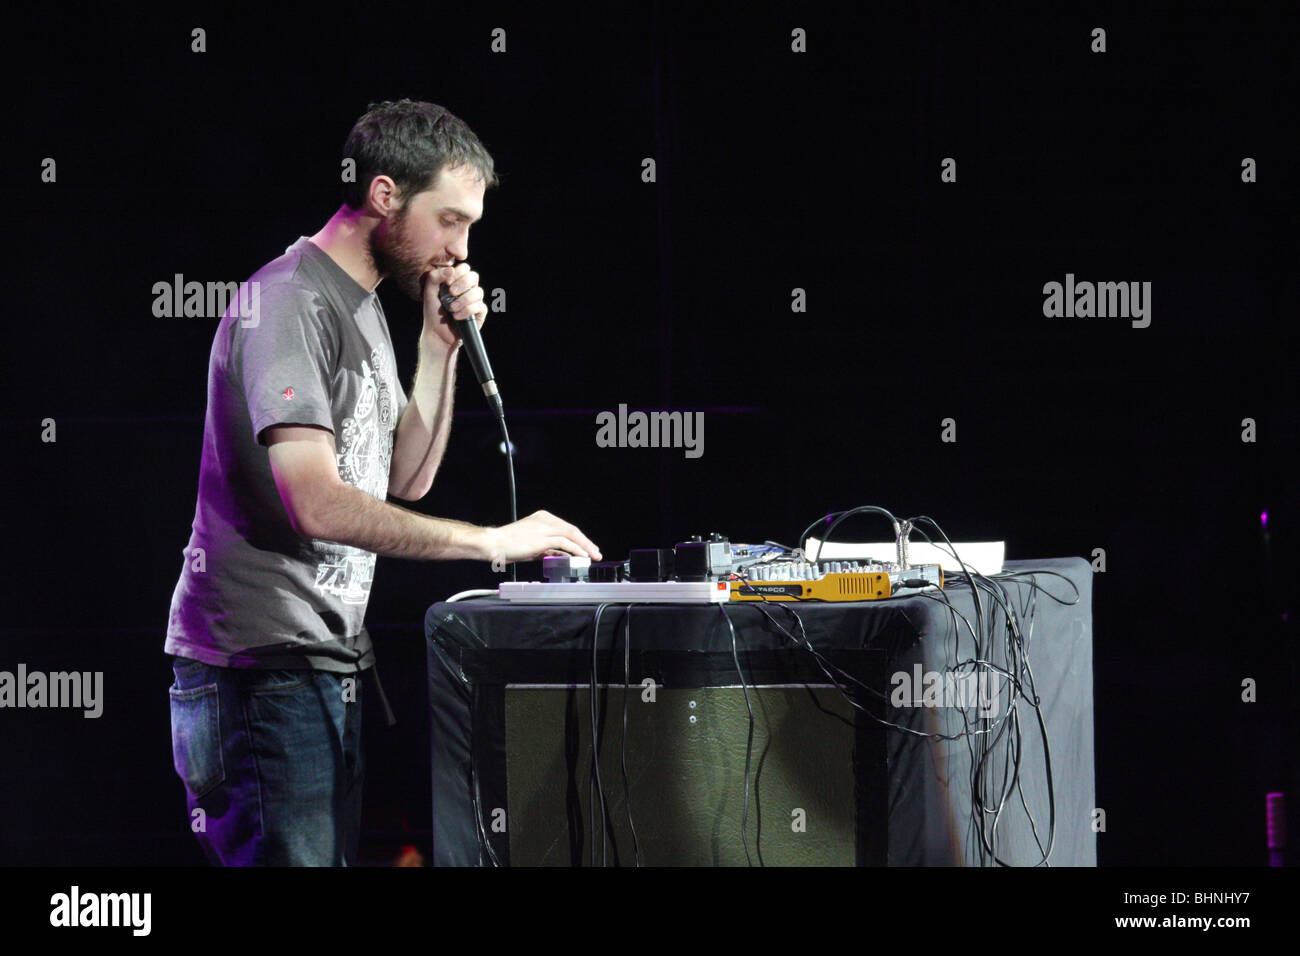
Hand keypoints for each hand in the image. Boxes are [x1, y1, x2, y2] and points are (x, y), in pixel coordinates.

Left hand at [422, 262, 486, 349]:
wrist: (437, 333)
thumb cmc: (433, 312)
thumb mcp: (428, 293)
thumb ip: (434, 277)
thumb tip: (451, 270)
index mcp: (456, 281)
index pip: (464, 268)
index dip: (458, 272)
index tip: (448, 282)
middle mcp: (467, 289)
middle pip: (474, 276)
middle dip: (463, 283)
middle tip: (451, 292)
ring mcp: (475, 300)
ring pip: (478, 292)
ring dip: (463, 300)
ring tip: (452, 309)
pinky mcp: (480, 312)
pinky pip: (480, 306)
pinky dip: (467, 311)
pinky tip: (457, 317)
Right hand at [483, 510, 601, 564]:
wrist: (494, 544)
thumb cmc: (509, 546)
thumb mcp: (533, 546)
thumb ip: (548, 549)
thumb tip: (563, 555)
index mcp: (542, 518)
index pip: (566, 528)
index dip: (579, 539)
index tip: (587, 547)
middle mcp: (545, 519)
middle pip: (572, 530)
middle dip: (586, 542)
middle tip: (595, 552)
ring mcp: (545, 527)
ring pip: (572, 535)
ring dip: (585, 546)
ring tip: (593, 556)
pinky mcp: (544, 537)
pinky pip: (565, 543)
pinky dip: (576, 549)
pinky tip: (582, 556)